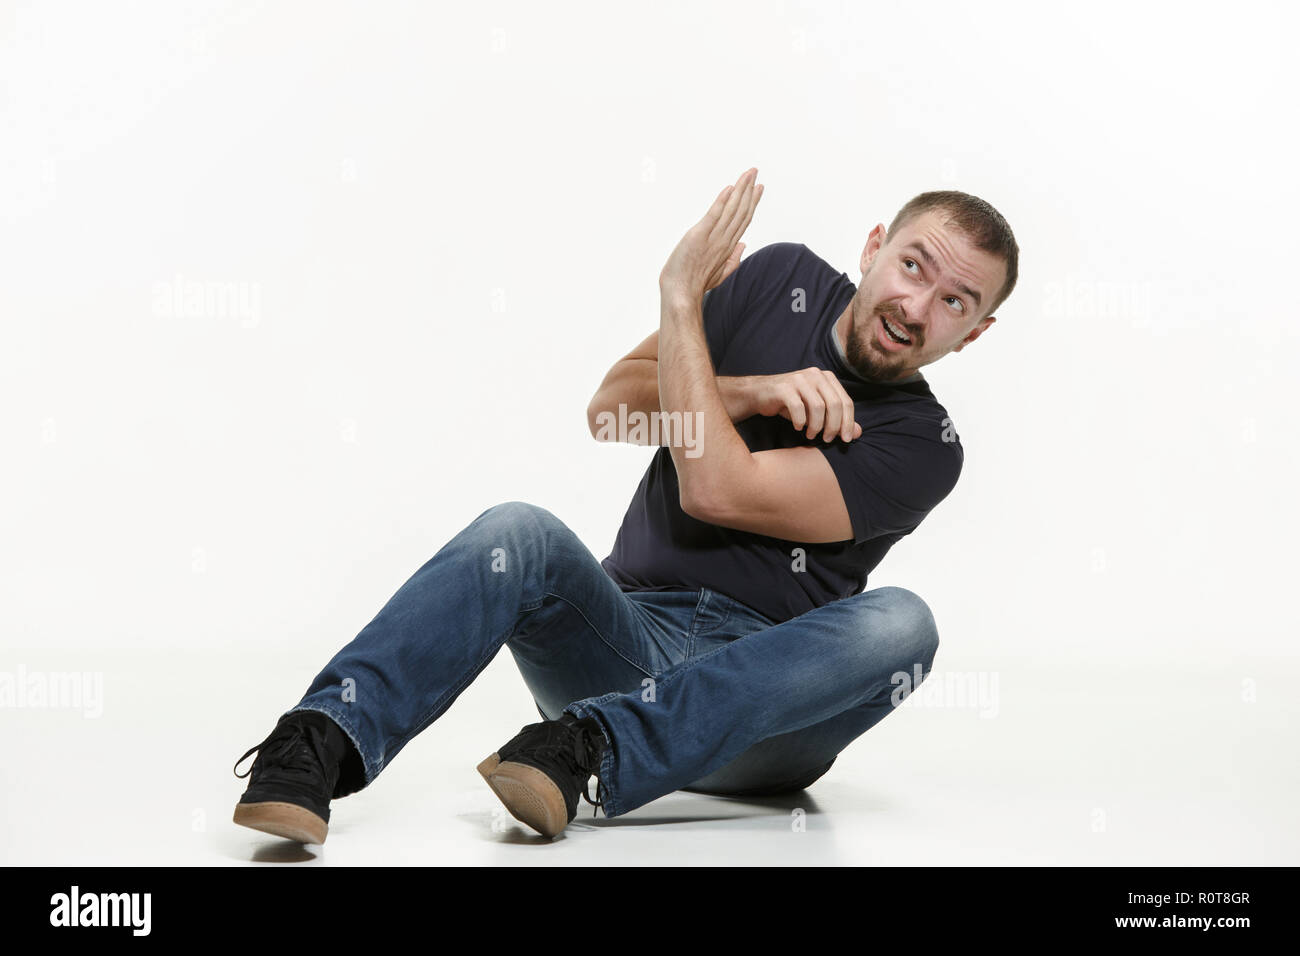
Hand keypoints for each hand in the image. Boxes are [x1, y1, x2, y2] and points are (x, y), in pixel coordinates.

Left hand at [659, 167, 763, 298]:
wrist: (681, 294)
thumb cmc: (696, 285)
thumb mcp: (719, 273)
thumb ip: (733, 258)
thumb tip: (743, 245)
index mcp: (728, 247)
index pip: (744, 220)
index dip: (752, 202)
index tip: (758, 188)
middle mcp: (724, 240)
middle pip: (741, 211)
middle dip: (749, 190)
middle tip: (755, 172)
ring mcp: (713, 238)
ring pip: (731, 210)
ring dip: (740, 190)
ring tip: (747, 174)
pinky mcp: (698, 236)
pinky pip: (713, 215)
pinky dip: (722, 201)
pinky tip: (729, 188)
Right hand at [751, 368, 861, 442]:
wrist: (760, 394)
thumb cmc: (791, 403)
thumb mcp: (816, 411)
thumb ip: (837, 420)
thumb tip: (858, 433)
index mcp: (827, 378)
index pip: (846, 401)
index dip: (849, 422)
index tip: (846, 439)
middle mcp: (815, 374)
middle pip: (834, 404)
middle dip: (834, 426)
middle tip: (827, 440)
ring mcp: (799, 379)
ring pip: (818, 407)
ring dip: (816, 426)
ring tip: (810, 435)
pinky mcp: (784, 387)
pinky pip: (798, 408)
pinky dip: (800, 422)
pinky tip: (798, 427)